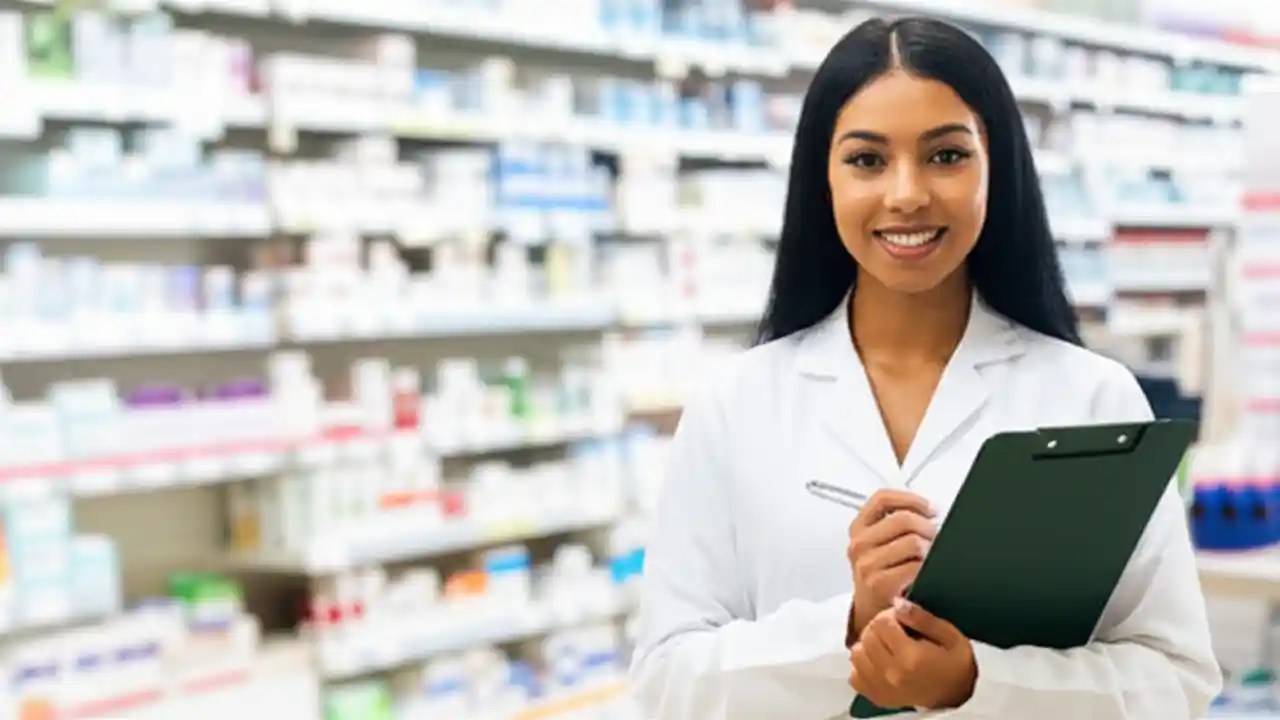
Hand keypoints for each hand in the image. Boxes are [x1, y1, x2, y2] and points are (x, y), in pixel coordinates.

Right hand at [846, 490, 936, 639]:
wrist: (872, 613)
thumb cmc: (883, 576)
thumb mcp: (879, 544)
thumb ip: (896, 524)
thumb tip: (933, 511)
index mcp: (858, 528)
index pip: (882, 499)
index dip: (911, 499)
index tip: (931, 509)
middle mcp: (859, 544)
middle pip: (904, 519)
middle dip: (929, 527)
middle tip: (938, 539)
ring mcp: (867, 565)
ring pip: (913, 542)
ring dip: (931, 549)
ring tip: (933, 558)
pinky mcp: (879, 584)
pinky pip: (916, 566)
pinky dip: (928, 569)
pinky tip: (928, 573)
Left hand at [848, 599, 976, 709]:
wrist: (956, 695)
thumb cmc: (955, 664)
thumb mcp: (950, 636)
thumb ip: (922, 618)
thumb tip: (897, 603)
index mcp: (911, 657)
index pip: (881, 622)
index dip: (890, 614)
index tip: (901, 618)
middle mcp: (892, 674)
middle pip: (867, 636)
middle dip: (879, 627)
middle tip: (895, 630)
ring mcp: (882, 688)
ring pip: (856, 653)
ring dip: (868, 645)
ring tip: (886, 645)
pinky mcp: (876, 697)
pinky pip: (854, 675)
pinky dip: (863, 666)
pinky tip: (879, 662)